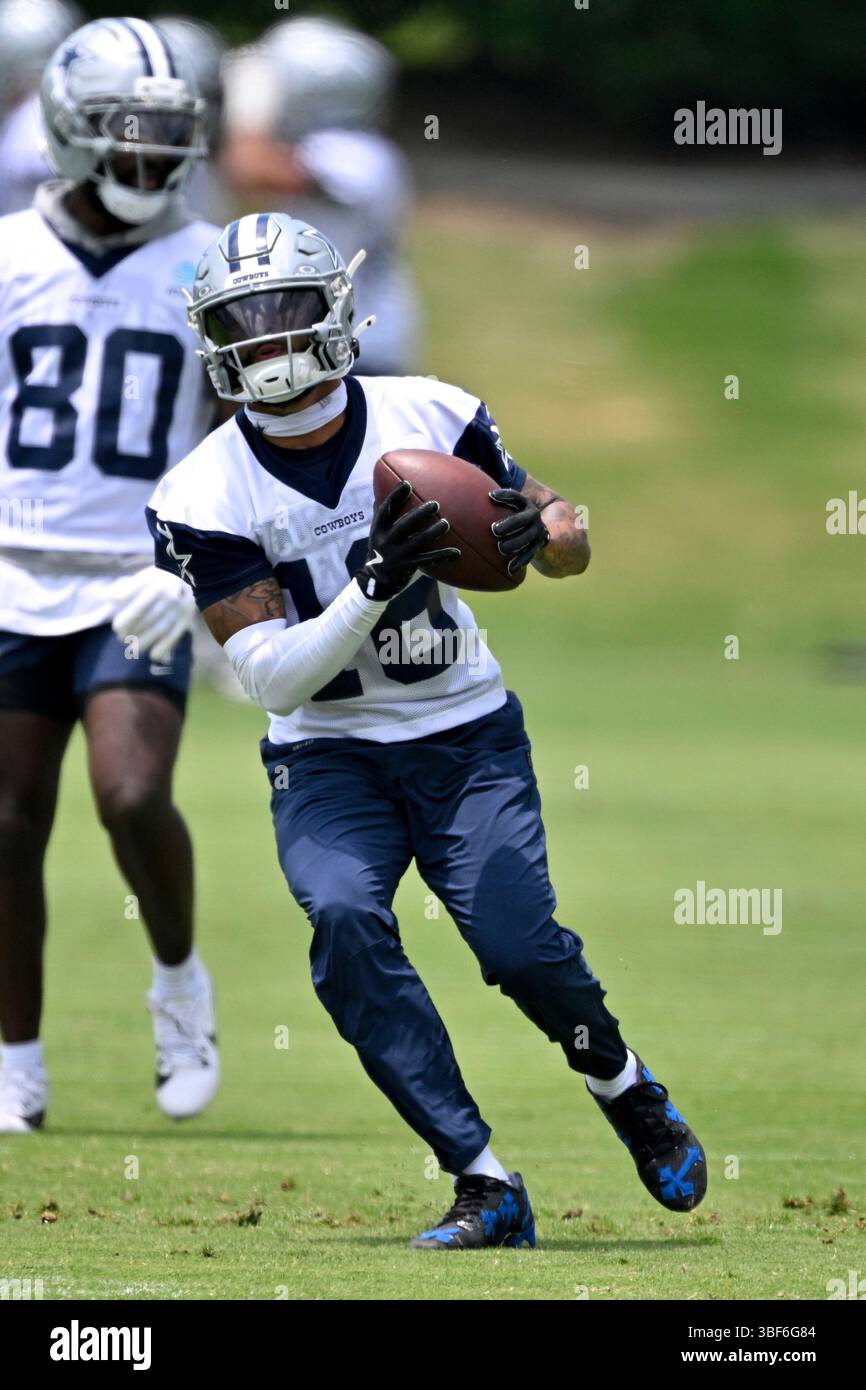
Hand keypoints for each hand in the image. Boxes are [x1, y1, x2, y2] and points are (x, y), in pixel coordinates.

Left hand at [112, 567, 195, 662]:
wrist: (191, 576)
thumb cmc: (161, 578)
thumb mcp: (145, 576)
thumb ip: (126, 588)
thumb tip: (107, 599)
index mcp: (157, 586)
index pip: (139, 606)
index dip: (127, 619)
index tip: (116, 628)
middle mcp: (169, 597)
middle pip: (149, 619)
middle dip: (133, 632)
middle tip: (121, 639)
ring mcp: (180, 609)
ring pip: (161, 628)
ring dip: (146, 641)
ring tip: (133, 648)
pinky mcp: (187, 618)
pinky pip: (176, 634)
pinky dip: (165, 647)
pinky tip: (154, 655)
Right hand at [356, 480, 460, 599]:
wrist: (375, 583)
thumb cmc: (379, 552)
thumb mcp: (376, 534)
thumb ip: (382, 517)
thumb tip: (381, 491)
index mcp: (378, 530)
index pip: (385, 510)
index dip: (395, 497)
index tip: (407, 484)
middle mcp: (386, 542)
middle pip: (404, 525)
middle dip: (420, 514)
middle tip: (435, 504)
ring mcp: (397, 556)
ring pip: (418, 541)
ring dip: (433, 532)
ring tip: (446, 523)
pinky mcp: (408, 567)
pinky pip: (428, 560)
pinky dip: (443, 556)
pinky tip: (456, 552)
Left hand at [489, 487, 549, 575]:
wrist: (540, 528)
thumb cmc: (517, 514)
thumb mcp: (513, 505)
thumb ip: (500, 499)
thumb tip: (482, 496)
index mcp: (526, 504)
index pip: (516, 497)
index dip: (504, 495)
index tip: (490, 496)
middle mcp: (534, 517)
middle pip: (522, 520)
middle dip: (509, 524)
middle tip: (494, 530)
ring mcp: (537, 532)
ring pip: (527, 538)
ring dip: (514, 543)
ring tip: (500, 548)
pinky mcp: (537, 546)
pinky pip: (529, 555)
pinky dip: (520, 562)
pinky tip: (510, 569)